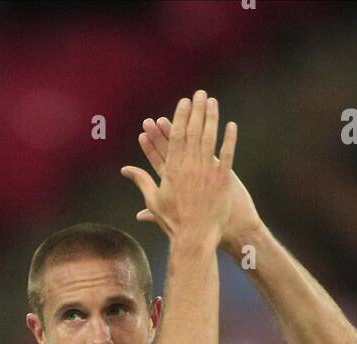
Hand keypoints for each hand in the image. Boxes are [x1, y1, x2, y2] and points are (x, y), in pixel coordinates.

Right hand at [135, 108, 261, 256]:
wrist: (194, 237)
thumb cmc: (172, 221)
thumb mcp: (153, 200)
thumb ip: (141, 180)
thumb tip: (125, 170)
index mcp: (172, 168)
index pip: (176, 135)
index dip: (180, 116)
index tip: (183, 102)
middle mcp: (190, 166)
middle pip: (193, 131)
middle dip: (196, 110)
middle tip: (199, 94)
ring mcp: (207, 171)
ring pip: (210, 138)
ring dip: (211, 118)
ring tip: (213, 102)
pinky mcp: (222, 180)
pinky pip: (227, 155)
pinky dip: (229, 139)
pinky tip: (231, 125)